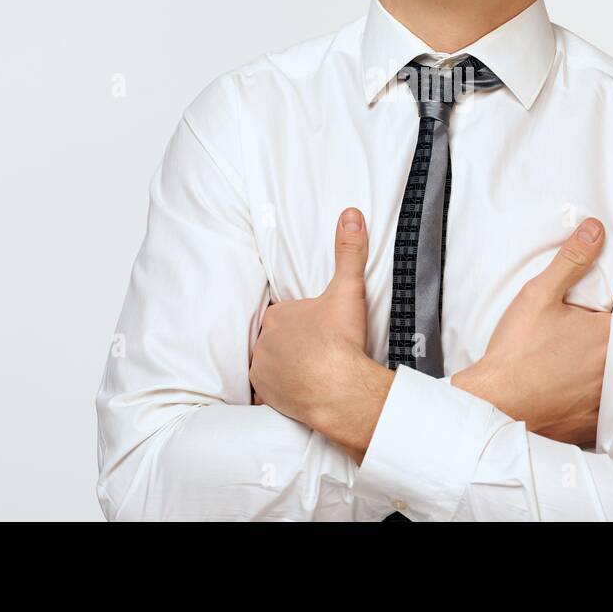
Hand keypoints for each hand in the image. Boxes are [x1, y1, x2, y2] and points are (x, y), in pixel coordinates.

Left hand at [248, 208, 370, 425]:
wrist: (339, 390)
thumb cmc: (341, 341)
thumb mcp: (348, 290)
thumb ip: (348, 252)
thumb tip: (350, 214)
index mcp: (277, 315)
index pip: (285, 313)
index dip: (304, 319)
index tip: (321, 327)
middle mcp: (263, 342)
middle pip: (276, 338)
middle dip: (293, 342)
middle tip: (319, 349)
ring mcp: (262, 371)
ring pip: (270, 364)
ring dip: (284, 366)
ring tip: (310, 371)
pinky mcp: (266, 397)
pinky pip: (267, 393)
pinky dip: (278, 392)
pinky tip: (296, 392)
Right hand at [452, 218, 608, 446]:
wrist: (494, 404)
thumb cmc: (517, 349)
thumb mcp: (540, 294)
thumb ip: (571, 260)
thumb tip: (596, 229)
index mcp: (609, 337)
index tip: (612, 307)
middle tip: (595, 333)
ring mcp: (604, 403)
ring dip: (610, 371)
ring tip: (586, 361)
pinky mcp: (591, 427)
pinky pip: (606, 410)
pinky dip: (597, 399)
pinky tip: (578, 391)